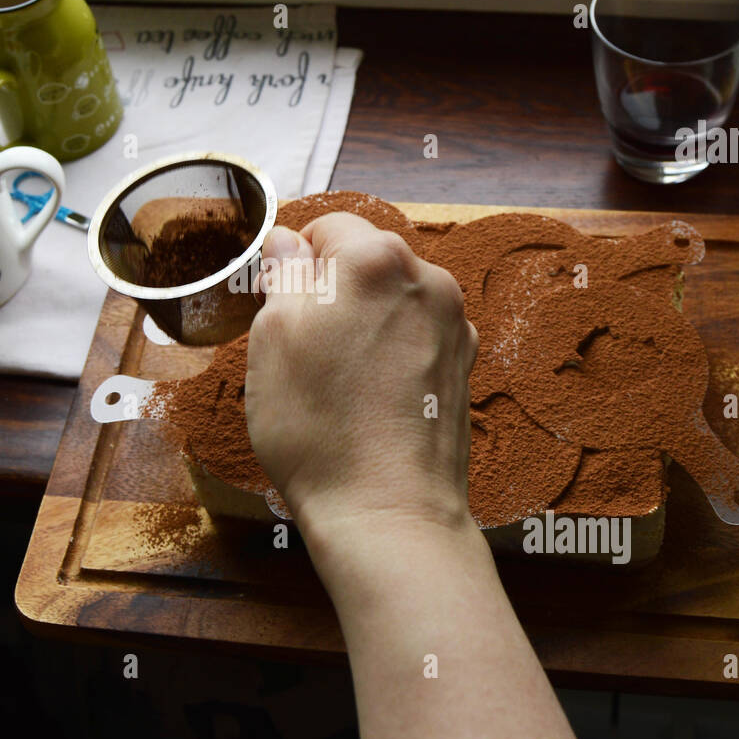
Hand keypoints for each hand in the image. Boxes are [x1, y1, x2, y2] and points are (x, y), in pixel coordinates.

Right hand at [244, 212, 477, 554]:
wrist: (388, 511)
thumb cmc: (318, 426)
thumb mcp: (273, 336)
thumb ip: (285, 273)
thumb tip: (288, 241)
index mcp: (376, 259)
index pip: (329, 226)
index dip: (295, 259)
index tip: (278, 300)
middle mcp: (428, 280)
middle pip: (367, 261)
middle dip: (332, 291)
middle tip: (301, 347)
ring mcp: (454, 324)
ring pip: (393, 300)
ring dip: (363, 322)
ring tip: (335, 379)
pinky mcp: (465, 366)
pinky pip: (417, 336)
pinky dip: (391, 351)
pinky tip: (369, 396)